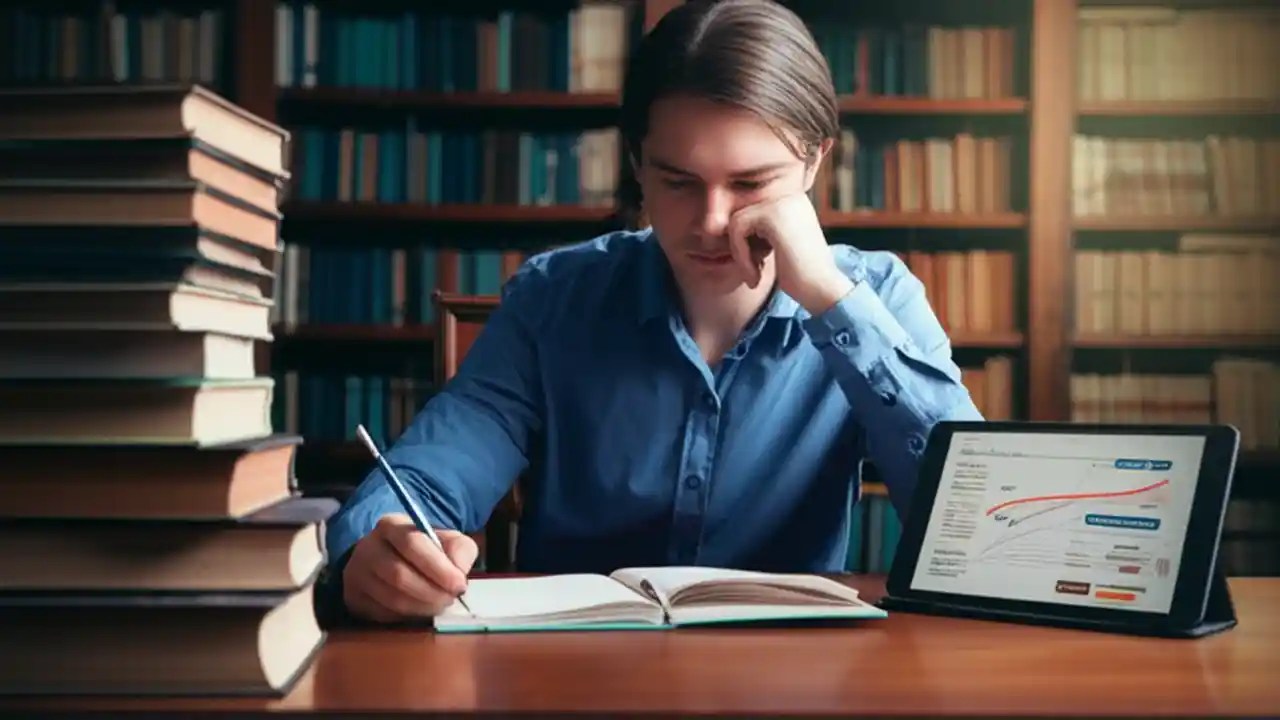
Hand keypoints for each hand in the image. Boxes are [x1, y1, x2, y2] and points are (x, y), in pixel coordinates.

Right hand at [342, 513, 477, 621]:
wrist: (390, 561)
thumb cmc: (424, 551)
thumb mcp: (447, 541)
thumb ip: (460, 550)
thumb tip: (458, 572)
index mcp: (391, 525)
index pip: (412, 544)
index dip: (438, 567)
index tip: (459, 585)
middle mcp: (368, 547)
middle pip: (399, 575)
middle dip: (431, 592)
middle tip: (450, 599)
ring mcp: (356, 574)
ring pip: (392, 599)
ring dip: (422, 607)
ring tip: (439, 605)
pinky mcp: (354, 598)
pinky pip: (384, 614)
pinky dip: (407, 617)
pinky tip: (419, 610)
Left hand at [726, 192, 854, 314]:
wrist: (823, 290)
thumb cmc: (801, 274)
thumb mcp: (779, 244)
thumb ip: (760, 229)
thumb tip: (721, 224)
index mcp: (793, 200)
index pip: (752, 212)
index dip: (747, 242)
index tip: (760, 263)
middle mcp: (789, 195)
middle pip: (742, 214)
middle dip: (742, 247)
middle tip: (756, 271)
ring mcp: (782, 203)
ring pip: (736, 222)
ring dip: (740, 254)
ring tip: (755, 275)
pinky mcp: (773, 216)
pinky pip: (737, 229)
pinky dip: (741, 256)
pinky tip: (756, 276)